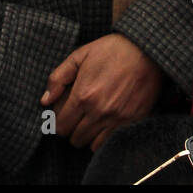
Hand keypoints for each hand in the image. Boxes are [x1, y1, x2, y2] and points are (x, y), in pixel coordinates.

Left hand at [41, 33, 163, 150]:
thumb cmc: (112, 49)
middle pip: (75, 138)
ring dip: (89, 135)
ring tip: (91, 122)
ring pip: (92, 144)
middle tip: (78, 118)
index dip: (59, 122)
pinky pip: (111, 141)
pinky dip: (105, 137)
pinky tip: (106, 124)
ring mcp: (118, 117)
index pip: (61, 126)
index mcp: (83, 95)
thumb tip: (45, 100)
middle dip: (73, 130)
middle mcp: (99, 110)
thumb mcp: (80, 55)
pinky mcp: (133, 119)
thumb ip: (58, 77)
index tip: (64, 115)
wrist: (147, 49)